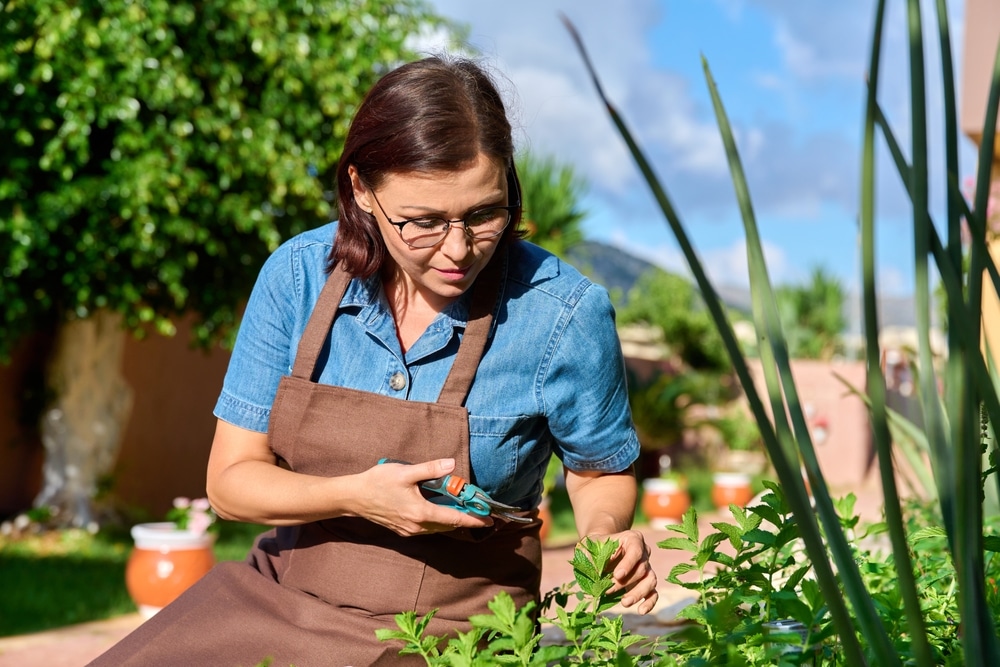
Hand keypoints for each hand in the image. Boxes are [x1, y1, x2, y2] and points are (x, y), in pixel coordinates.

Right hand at [355, 458, 492, 535]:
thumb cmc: (378, 483)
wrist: (353, 497)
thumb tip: (451, 464)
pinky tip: (439, 511)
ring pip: (437, 528)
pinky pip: (426, 528)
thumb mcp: (405, 472)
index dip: (473, 519)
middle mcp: (416, 526)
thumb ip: (430, 469)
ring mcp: (409, 530)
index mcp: (420, 513)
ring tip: (461, 509)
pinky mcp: (402, 530)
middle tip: (478, 510)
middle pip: (447, 525)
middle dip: (464, 519)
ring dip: (450, 520)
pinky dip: (437, 521)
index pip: (454, 518)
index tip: (489, 520)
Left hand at [589, 529, 658, 614]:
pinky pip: (653, 593)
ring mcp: (647, 567)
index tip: (617, 575)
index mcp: (632, 539)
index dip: (628, 563)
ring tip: (624, 603)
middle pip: (641, 568)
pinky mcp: (646, 582)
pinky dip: (649, 602)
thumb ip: (595, 558)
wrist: (600, 550)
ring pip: (650, 581)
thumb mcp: (591, 547)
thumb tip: (597, 577)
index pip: (636, 550)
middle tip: (608, 590)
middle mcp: (644, 552)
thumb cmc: (595, 547)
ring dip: (638, 593)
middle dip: (624, 582)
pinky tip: (641, 611)